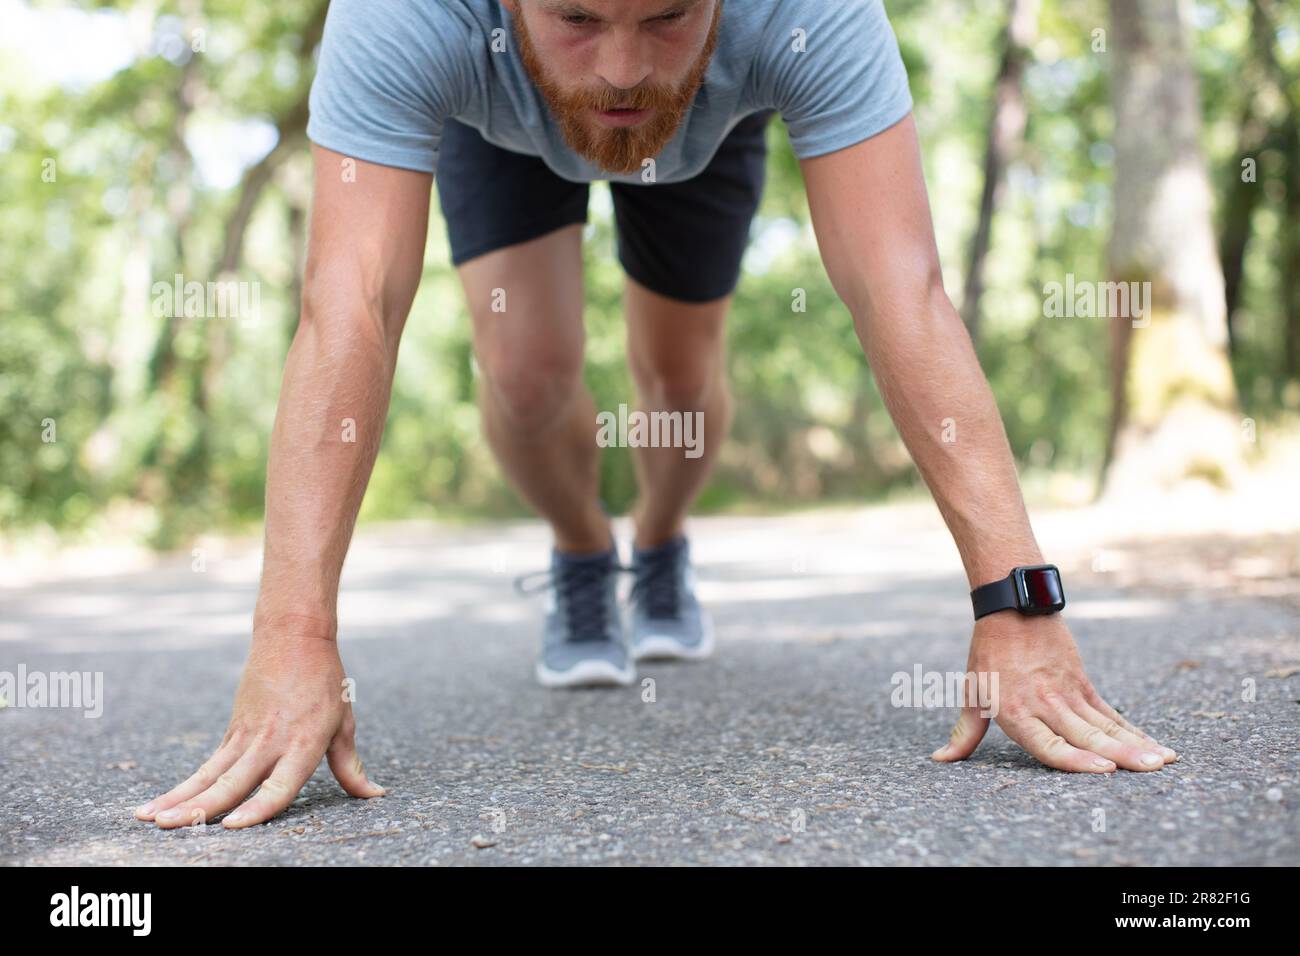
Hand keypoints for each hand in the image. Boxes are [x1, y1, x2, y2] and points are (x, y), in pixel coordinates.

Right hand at [135, 627, 383, 828]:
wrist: (293, 636)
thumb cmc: (325, 682)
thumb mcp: (344, 724)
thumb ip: (350, 766)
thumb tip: (374, 795)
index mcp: (304, 744)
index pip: (280, 785)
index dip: (258, 807)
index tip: (233, 825)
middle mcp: (271, 743)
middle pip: (233, 782)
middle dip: (201, 808)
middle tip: (174, 826)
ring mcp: (247, 736)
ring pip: (209, 775)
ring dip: (179, 799)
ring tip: (153, 819)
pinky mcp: (233, 731)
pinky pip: (206, 766)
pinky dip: (182, 786)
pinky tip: (157, 804)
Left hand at [932, 613, 1177, 772]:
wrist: (1013, 607)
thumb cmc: (988, 655)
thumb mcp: (971, 694)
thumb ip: (964, 734)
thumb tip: (940, 759)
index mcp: (1017, 712)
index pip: (1050, 745)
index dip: (1077, 760)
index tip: (1105, 770)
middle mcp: (1046, 705)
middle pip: (1086, 736)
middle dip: (1121, 755)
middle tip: (1150, 769)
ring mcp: (1068, 693)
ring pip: (1105, 725)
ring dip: (1135, 744)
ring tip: (1163, 760)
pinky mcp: (1082, 683)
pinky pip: (1109, 712)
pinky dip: (1131, 730)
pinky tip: (1153, 744)